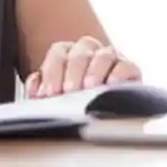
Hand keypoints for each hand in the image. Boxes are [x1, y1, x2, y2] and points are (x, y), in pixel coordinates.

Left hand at [24, 36, 139, 98]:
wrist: (106, 116)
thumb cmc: (74, 104)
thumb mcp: (55, 98)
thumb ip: (42, 91)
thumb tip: (35, 88)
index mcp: (69, 54)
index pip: (59, 51)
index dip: (53, 70)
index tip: (50, 92)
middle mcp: (91, 52)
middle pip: (81, 50)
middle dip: (73, 70)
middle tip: (69, 91)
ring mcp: (112, 59)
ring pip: (104, 54)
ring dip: (95, 70)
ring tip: (89, 88)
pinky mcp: (131, 71)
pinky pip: (126, 65)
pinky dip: (119, 73)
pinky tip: (110, 84)